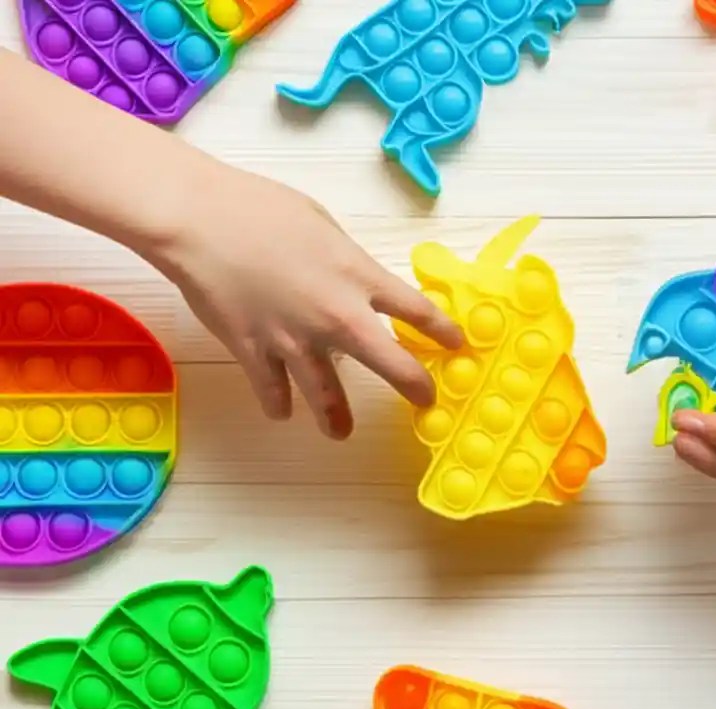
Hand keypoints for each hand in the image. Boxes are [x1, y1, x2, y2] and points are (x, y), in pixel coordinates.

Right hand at [144, 166, 461, 438]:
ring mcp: (295, 340)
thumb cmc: (260, 209)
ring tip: (340, 432)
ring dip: (335, 417)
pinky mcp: (253, 351)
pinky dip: (278, 402)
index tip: (456, 344)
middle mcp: (336, 316)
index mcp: (358, 276)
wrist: (199, 221)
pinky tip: (283, 410)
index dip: (442, 331)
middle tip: (425, 401)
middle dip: (414, 387)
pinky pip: (273, 389)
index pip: (417, 311)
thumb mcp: (324, 227)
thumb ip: (346, 262)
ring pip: (326, 395)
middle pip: (391, 364)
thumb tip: (355, 281)